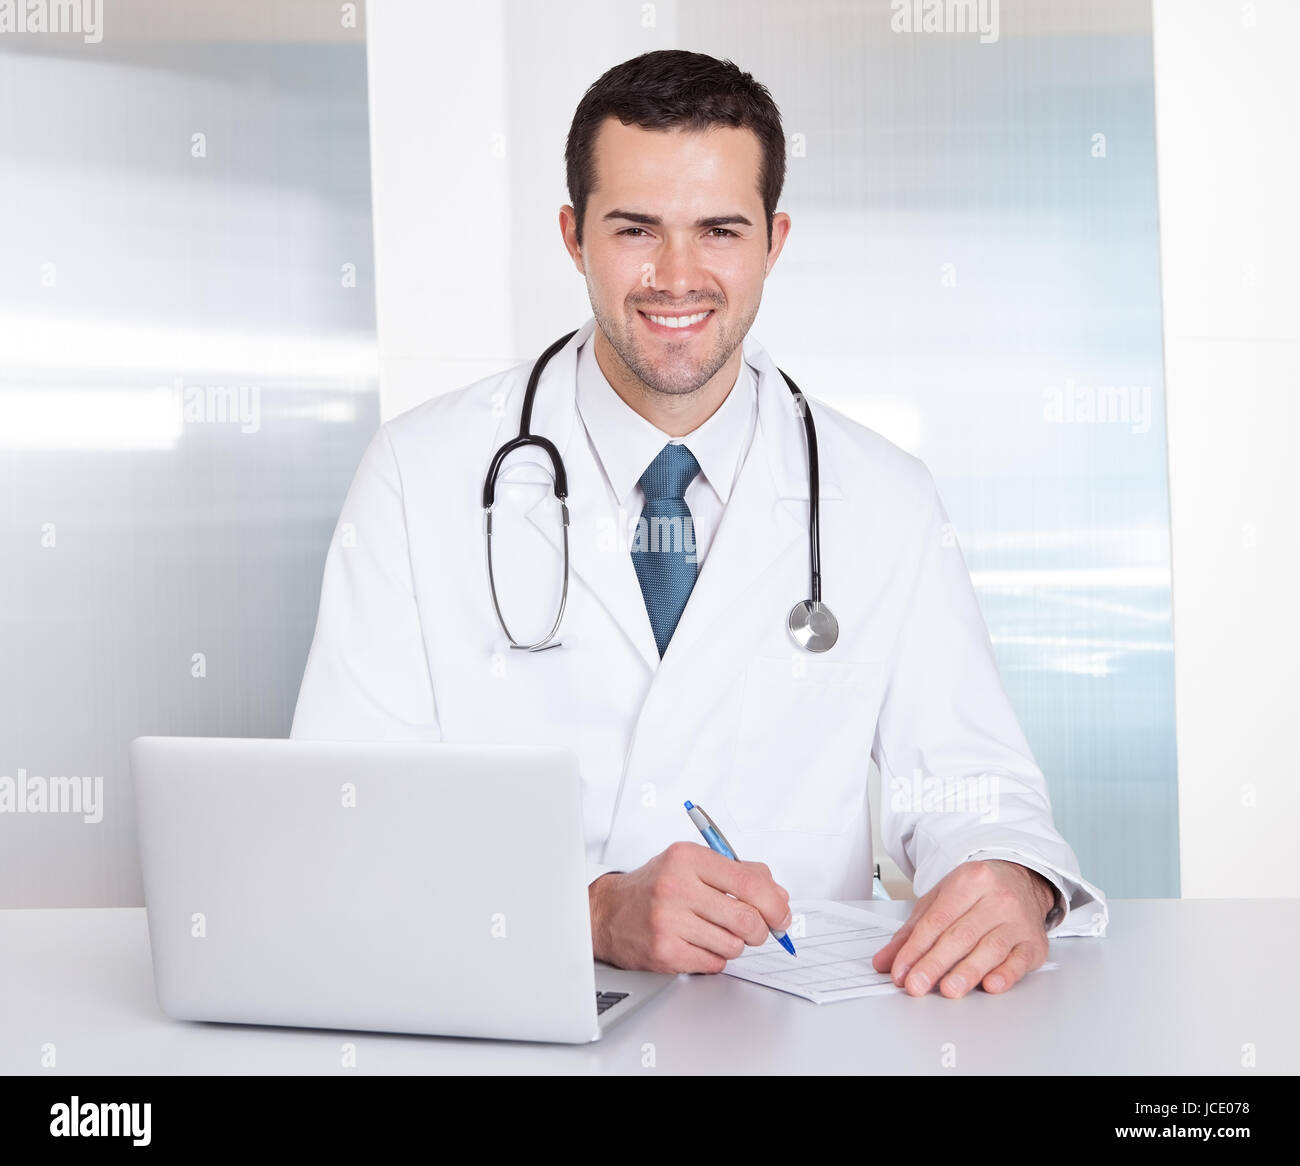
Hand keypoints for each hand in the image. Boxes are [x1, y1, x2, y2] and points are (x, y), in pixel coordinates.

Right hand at [588, 841, 792, 973]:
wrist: (608, 912)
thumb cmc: (656, 886)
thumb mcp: (693, 864)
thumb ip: (739, 874)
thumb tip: (779, 896)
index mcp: (688, 858)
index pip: (751, 883)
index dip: (776, 905)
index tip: (782, 915)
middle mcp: (676, 887)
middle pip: (747, 919)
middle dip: (760, 931)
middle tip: (756, 930)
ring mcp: (668, 921)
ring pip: (733, 945)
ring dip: (733, 944)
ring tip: (714, 932)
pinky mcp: (665, 952)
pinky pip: (714, 963)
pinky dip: (714, 958)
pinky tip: (697, 943)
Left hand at [871, 860, 1054, 997]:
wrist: (1022, 880)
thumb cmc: (977, 892)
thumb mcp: (940, 899)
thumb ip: (911, 931)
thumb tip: (885, 962)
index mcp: (970, 880)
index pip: (937, 920)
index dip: (916, 948)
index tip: (901, 971)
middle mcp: (997, 898)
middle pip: (961, 935)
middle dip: (935, 963)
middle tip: (917, 985)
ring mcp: (1018, 920)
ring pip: (990, 949)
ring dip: (967, 972)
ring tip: (947, 989)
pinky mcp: (1034, 943)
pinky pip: (1019, 961)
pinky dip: (1005, 974)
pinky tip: (990, 985)